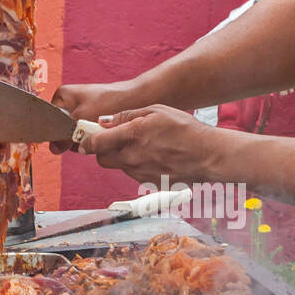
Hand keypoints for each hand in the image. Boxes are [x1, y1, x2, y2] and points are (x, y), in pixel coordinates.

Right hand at [49, 80, 139, 153]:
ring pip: (74, 134)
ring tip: (95, 132)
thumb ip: (65, 135)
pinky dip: (92, 138)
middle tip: (84, 133)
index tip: (67, 136)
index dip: (56, 131)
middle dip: (72, 136)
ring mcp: (81, 113)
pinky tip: (100, 136)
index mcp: (61, 96)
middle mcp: (69, 104)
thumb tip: (53, 149)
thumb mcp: (81, 118)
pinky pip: (86, 135)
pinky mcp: (93, 121)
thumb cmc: (109, 101)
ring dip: (83, 139)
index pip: (50, 120)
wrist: (135, 99)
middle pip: (62, 130)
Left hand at [82, 105, 219, 183]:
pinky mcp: (149, 183)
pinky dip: (137, 165)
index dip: (86, 141)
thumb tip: (103, 123)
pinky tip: (154, 156)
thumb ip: (126, 116)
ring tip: (144, 146)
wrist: (208, 155)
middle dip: (102, 150)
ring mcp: (140, 173)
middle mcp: (132, 157)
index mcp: (132, 135)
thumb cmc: (185, 129)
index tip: (87, 137)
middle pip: (101, 159)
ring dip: (122, 157)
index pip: (95, 143)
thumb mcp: (156, 110)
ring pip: (119, 166)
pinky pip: (134, 174)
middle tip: (114, 140)